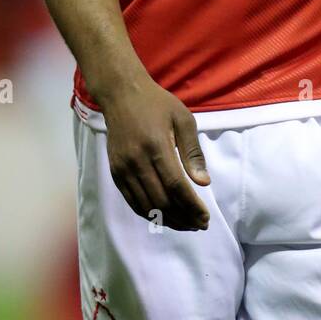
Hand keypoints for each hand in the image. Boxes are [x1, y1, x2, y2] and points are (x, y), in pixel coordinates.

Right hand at [101, 79, 210, 231]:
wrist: (122, 95)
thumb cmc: (157, 104)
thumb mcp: (183, 119)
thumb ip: (193, 152)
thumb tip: (204, 183)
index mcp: (156, 146)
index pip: (176, 186)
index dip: (192, 206)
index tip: (205, 218)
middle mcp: (137, 161)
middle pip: (161, 201)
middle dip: (183, 217)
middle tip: (199, 224)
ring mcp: (123, 168)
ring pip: (146, 206)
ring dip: (167, 220)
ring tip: (186, 224)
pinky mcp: (115, 172)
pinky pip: (132, 201)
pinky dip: (149, 213)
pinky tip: (164, 217)